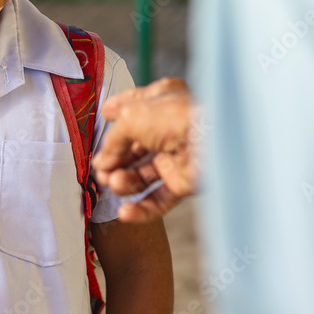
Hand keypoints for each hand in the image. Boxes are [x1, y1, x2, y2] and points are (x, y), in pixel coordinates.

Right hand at [92, 78, 197, 222]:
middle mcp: (169, 129)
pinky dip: (140, 208)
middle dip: (114, 160)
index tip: (103, 117)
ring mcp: (176, 157)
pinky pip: (158, 199)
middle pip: (134, 148)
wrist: (211, 141)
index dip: (117, 113)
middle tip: (101, 170)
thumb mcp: (131, 118)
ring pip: (143, 175)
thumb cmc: (176, 118)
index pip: (135, 107)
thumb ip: (113, 140)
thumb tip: (103, 160)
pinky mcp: (183, 183)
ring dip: (124, 182)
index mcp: (162, 101)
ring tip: (114, 183)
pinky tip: (125, 212)